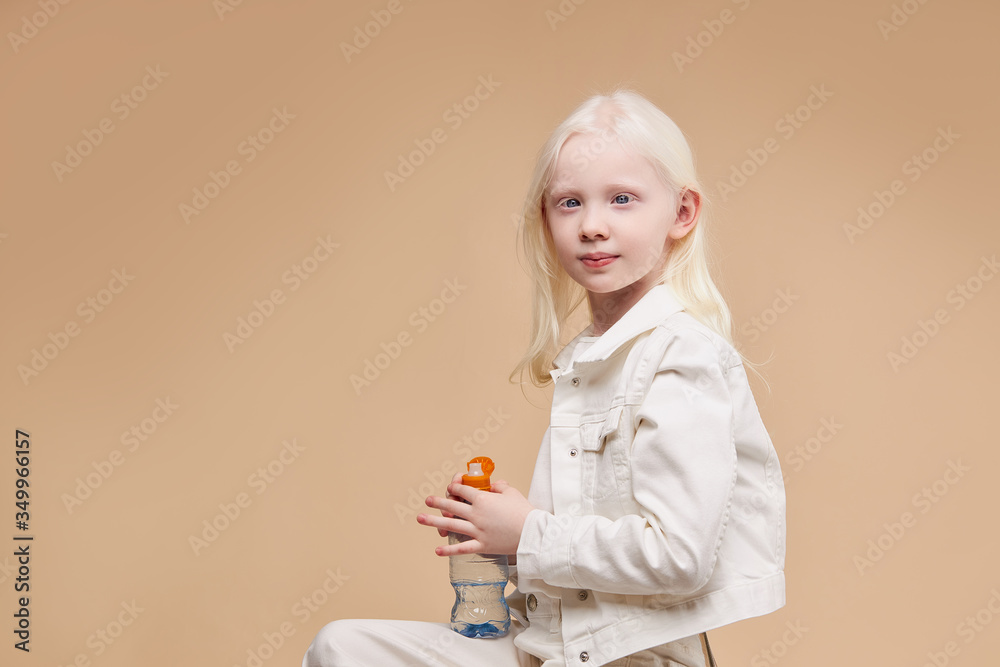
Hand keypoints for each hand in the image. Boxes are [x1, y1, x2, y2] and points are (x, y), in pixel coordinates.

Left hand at [417, 479, 534, 556]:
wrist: (532, 533)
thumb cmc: (524, 512)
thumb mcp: (511, 492)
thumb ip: (499, 487)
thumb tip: (492, 485)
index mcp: (483, 499)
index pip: (463, 490)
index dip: (455, 487)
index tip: (452, 487)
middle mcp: (476, 514)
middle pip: (452, 505)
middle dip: (438, 501)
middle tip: (428, 500)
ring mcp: (477, 531)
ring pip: (450, 524)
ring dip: (433, 521)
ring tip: (420, 518)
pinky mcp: (482, 545)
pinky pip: (462, 548)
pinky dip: (448, 550)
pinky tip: (436, 550)